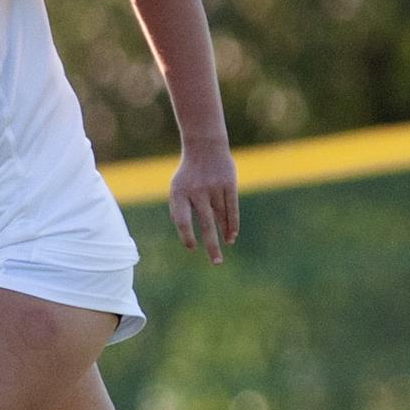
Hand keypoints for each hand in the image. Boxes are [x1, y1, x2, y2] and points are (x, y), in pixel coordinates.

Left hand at [168, 145, 237, 263]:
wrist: (204, 147)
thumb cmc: (188, 174)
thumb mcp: (176, 188)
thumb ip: (178, 211)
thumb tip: (188, 236)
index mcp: (180, 193)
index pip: (182, 220)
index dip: (186, 235)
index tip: (192, 247)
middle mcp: (197, 192)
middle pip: (205, 224)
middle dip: (211, 245)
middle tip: (217, 263)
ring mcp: (214, 188)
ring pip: (221, 217)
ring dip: (224, 234)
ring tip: (225, 247)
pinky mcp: (229, 184)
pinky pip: (231, 208)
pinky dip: (232, 224)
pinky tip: (232, 236)